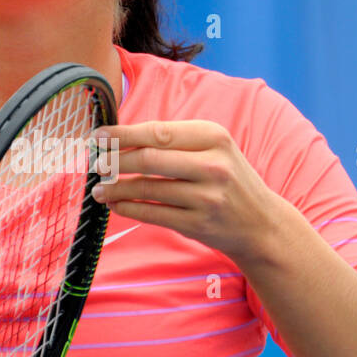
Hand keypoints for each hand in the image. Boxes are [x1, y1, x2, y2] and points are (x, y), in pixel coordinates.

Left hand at [90, 119, 284, 267]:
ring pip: (147, 188)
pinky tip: (116, 204)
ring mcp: (206, 197)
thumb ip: (176, 141)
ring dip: (116, 188)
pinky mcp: (198, 224)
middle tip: (95, 163)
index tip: (98, 136)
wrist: (261, 224)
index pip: (158, 132)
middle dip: (114, 161)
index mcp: (214, 137)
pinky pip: (153, 214)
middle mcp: (213, 165)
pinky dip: (129, 208)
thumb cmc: (229, 180)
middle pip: (149, 159)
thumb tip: (122, 139)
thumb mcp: (214, 150)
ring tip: (99, 189)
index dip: (122, 134)